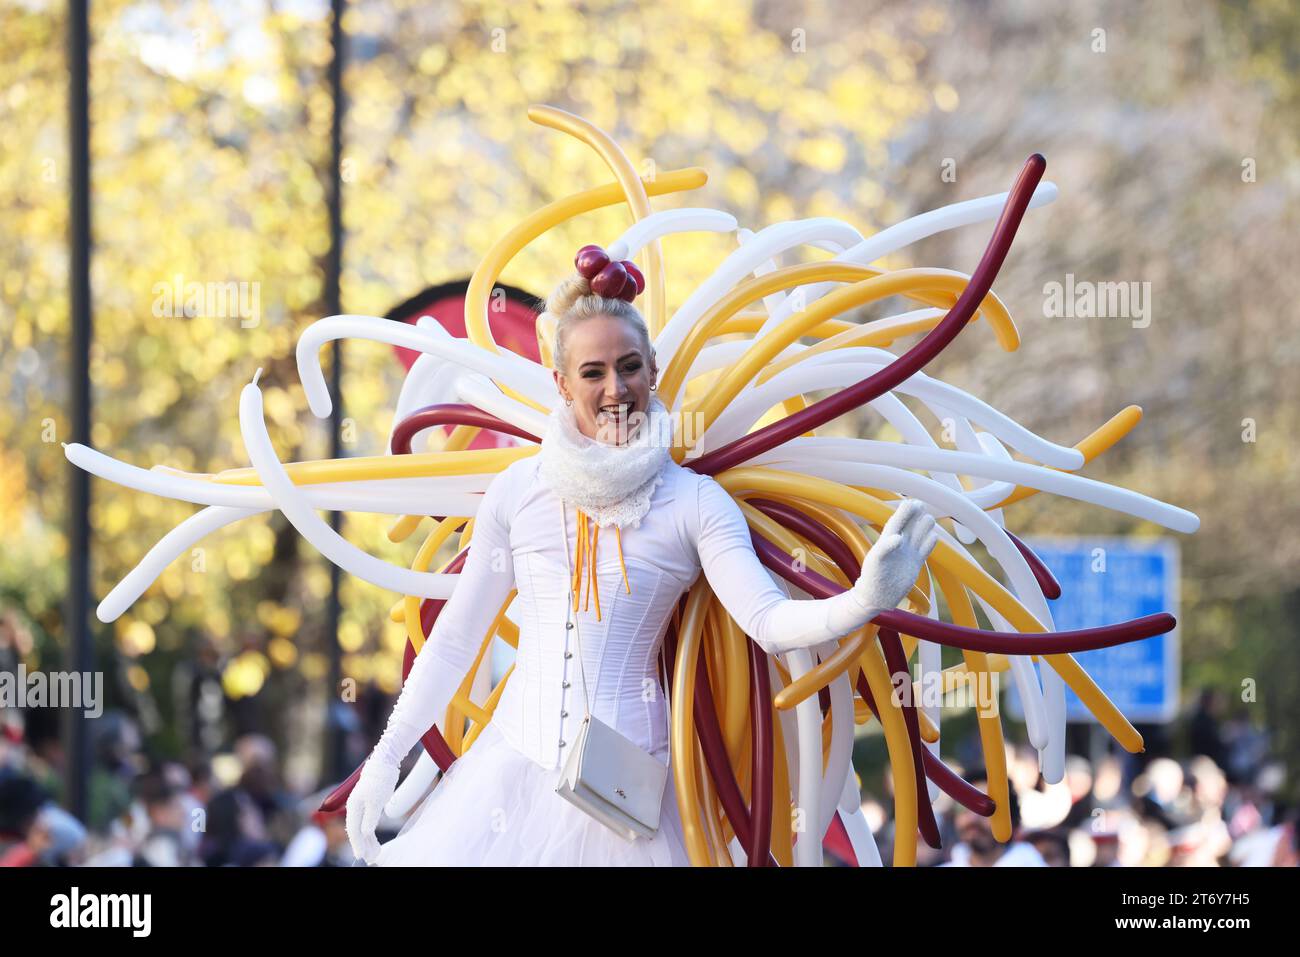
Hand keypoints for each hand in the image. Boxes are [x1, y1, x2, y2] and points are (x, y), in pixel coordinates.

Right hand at [345, 756, 399, 863]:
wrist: (384, 763)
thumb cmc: (380, 780)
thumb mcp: (376, 800)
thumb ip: (370, 818)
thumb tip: (365, 833)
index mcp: (353, 807)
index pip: (353, 830)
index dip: (357, 844)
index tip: (362, 856)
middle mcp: (355, 808)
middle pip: (357, 831)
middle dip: (363, 846)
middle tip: (371, 858)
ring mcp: (362, 807)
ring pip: (363, 828)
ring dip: (368, 841)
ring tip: (375, 854)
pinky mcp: (370, 805)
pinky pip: (369, 823)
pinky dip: (371, 833)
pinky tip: (374, 841)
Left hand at [850, 499, 937, 616]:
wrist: (878, 595)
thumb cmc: (872, 576)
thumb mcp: (876, 561)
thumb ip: (885, 548)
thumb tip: (898, 537)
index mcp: (887, 539)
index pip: (897, 521)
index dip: (904, 511)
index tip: (912, 502)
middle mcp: (899, 543)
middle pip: (910, 523)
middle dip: (915, 513)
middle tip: (921, 505)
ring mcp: (908, 552)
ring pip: (919, 533)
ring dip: (924, 525)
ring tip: (928, 519)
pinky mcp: (916, 562)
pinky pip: (925, 548)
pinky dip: (930, 542)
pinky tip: (934, 536)